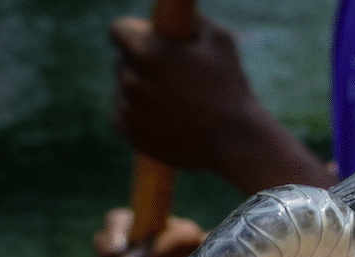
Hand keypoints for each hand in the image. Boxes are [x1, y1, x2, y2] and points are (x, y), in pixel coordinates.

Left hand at [110, 14, 335, 193]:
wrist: (236, 142)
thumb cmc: (231, 89)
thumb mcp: (221, 41)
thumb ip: (194, 20)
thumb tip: (181, 16)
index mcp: (147, 53)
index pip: (118, 30)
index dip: (135, 32)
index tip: (148, 40)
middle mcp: (131, 80)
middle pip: (123, 61)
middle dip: (141, 64)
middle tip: (172, 75)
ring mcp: (129, 110)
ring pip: (124, 89)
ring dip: (140, 90)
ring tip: (173, 101)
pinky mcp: (132, 135)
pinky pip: (124, 115)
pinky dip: (138, 115)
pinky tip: (164, 117)